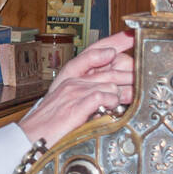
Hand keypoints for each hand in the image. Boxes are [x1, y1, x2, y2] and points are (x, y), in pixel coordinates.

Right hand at [19, 31, 135, 149]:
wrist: (28, 138)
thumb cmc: (50, 123)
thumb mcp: (68, 100)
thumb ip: (89, 87)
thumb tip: (115, 85)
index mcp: (70, 74)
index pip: (96, 50)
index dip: (116, 41)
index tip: (132, 35)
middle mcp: (72, 78)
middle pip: (111, 67)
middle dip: (132, 74)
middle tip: (143, 80)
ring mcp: (74, 91)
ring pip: (111, 82)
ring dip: (126, 92)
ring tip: (134, 99)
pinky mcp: (76, 106)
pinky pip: (103, 96)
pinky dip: (112, 102)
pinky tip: (113, 109)